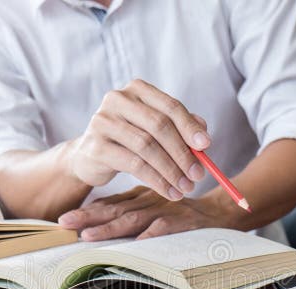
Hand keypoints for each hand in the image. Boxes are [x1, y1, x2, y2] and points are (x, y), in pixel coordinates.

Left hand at [58, 186, 227, 240]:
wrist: (221, 213)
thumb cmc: (182, 214)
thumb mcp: (154, 207)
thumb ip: (130, 209)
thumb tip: (97, 218)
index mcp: (141, 196)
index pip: (110, 203)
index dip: (87, 211)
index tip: (64, 219)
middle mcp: (150, 200)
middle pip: (115, 209)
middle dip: (88, 217)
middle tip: (64, 223)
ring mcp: (166, 210)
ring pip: (134, 219)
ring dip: (110, 228)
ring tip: (88, 236)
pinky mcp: (183, 221)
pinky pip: (164, 228)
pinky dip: (149, 236)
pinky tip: (133, 244)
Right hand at [67, 78, 209, 200]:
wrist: (89, 157)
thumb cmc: (128, 141)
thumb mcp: (154, 131)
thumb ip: (179, 128)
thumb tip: (204, 136)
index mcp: (137, 90)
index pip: (170, 106)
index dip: (190, 127)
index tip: (206, 146)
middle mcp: (118, 100)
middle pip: (159, 126)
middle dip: (182, 153)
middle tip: (198, 175)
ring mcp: (103, 121)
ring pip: (147, 147)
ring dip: (171, 170)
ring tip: (185, 187)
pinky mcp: (96, 146)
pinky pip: (134, 164)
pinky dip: (156, 180)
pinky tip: (168, 191)